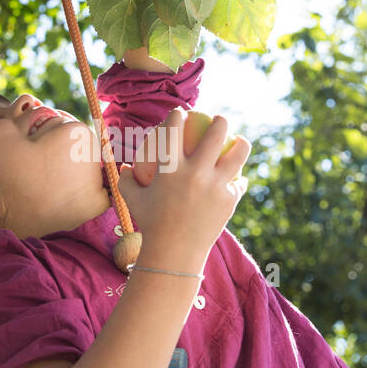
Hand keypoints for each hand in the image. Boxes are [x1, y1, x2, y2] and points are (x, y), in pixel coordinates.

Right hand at [129, 108, 249, 260]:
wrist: (174, 253)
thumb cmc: (151, 224)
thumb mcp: (133, 200)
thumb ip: (125, 181)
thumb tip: (125, 166)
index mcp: (170, 168)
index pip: (175, 129)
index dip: (178, 115)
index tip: (181, 113)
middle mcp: (195, 172)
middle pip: (215, 133)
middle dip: (220, 120)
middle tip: (219, 120)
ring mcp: (215, 186)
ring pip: (238, 154)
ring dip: (241, 143)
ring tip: (240, 141)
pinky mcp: (228, 200)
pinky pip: (238, 185)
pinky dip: (237, 181)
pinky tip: (238, 178)